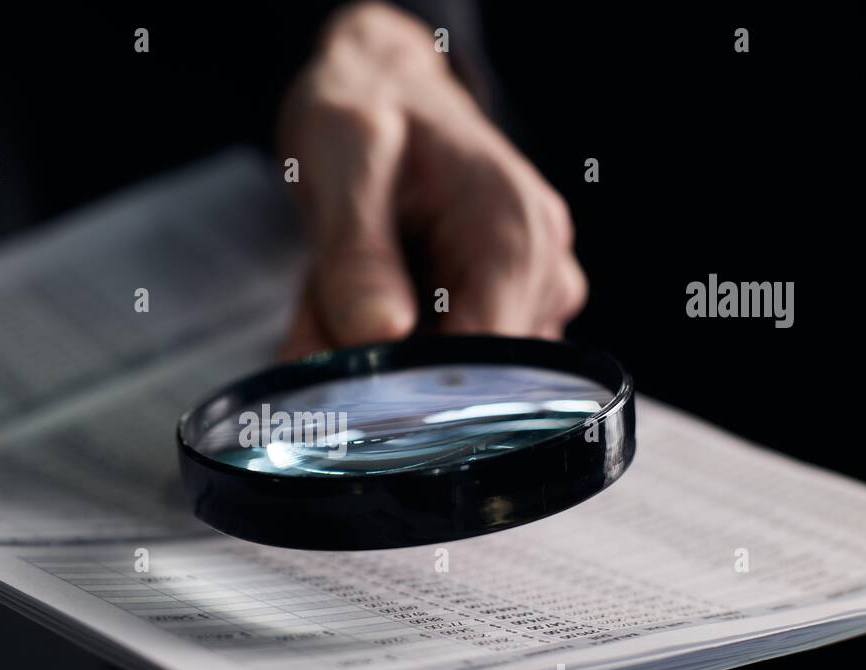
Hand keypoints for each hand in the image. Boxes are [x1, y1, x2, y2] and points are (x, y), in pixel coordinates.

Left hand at [278, 1, 586, 356]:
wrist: (382, 85)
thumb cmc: (366, 107)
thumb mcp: (343, 159)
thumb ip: (355, 253)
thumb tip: (378, 336)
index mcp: (515, 234)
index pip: (486, 365)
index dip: (413, 388)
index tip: (348, 374)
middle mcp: (541, 271)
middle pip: (462, 380)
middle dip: (383, 363)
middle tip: (324, 302)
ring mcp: (532, 295)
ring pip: (445, 378)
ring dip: (378, 352)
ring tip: (342, 283)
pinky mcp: (505, 309)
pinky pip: (442, 360)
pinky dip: (387, 343)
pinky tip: (364, 294)